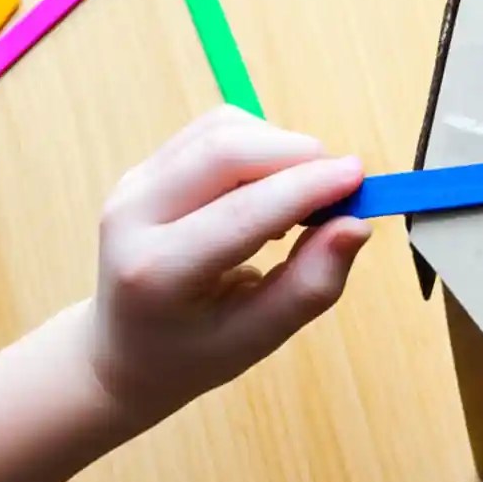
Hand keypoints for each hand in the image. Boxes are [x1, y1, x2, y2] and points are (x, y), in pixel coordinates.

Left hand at [87, 106, 371, 422]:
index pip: (242, 212)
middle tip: (339, 189)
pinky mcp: (146, 167)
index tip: (360, 178)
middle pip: (225, 148)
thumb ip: (311, 285)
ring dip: (280, 148)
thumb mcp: (258, 338)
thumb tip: (357, 225)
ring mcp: (133, 183)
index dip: (307, 187)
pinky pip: (214, 131)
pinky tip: (271, 190)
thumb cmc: (194, 353)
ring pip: (222, 128)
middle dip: (297, 155)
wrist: (122, 351)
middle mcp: (133, 215)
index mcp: (157, 272)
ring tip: (301, 200)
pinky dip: (260, 147)